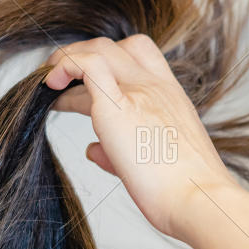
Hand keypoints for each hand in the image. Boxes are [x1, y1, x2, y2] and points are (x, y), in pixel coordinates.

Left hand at [44, 34, 239, 239]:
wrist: (198, 199)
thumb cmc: (185, 191)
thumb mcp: (153, 165)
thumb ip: (119, 153)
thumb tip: (92, 151)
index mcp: (171, 97)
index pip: (142, 56)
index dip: (113, 60)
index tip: (91, 82)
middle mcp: (157, 87)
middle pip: (116, 48)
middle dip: (84, 57)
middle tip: (62, 80)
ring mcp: (138, 92)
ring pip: (98, 49)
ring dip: (69, 62)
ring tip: (49, 85)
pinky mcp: (116, 106)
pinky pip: (86, 65)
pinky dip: (65, 66)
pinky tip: (50, 86)